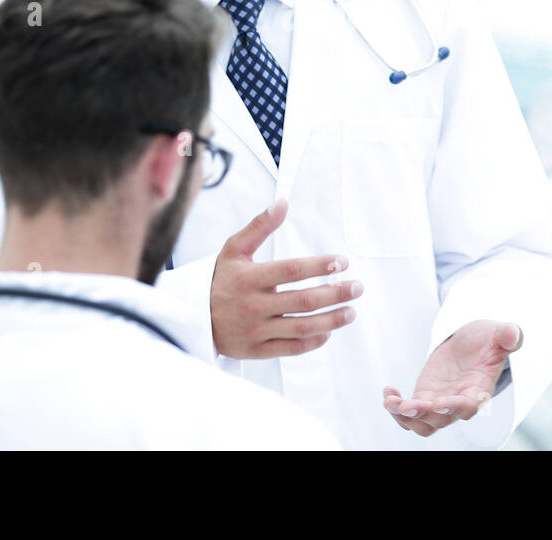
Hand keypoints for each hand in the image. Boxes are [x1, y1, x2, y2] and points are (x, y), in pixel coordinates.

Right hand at [210, 198, 361, 358]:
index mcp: (250, 278)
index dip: (320, 266)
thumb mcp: (234, 248)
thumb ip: (260, 226)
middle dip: (336, 293)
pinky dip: (313, 341)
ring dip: (332, 319)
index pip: (292, 270)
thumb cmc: (219, 279)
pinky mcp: (257, 350)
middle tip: (357, 287)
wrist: (193, 316)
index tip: (342, 262)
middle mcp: (254, 305)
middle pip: (304, 300)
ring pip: (302, 326)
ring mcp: (256, 330)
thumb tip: (282, 202)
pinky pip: (291, 348)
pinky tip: (329, 332)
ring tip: (351, 311)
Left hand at [382, 319, 521, 436]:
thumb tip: (513, 334)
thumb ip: (508, 335)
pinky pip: (409, 412)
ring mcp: (440, 403)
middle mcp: (459, 403)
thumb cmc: (488, 341)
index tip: (441, 403)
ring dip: (405, 417)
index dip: (455, 407)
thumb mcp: (499, 333)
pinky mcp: (425, 397)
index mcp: (479, 391)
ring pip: (422, 423)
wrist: (472, 343)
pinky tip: (388, 392)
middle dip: (423, 414)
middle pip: (441, 419)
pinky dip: (396, 407)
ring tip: (391, 402)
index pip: (468, 406)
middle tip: (408, 405)